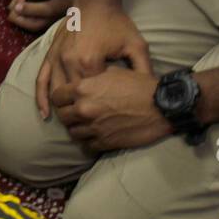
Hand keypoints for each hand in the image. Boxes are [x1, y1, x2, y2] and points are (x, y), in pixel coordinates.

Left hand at [8, 0, 74, 33]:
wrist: (75, 3)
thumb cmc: (64, 6)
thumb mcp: (49, 7)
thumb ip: (32, 9)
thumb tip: (15, 9)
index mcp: (31, 24)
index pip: (12, 16)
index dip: (18, 3)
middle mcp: (29, 22)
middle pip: (12, 9)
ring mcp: (31, 15)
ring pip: (16, 4)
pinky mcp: (34, 9)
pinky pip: (22, 1)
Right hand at [36, 2, 151, 119]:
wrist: (95, 1)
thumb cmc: (117, 22)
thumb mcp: (136, 45)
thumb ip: (143, 69)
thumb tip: (151, 92)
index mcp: (90, 62)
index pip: (92, 95)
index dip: (101, 107)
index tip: (111, 116)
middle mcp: (68, 62)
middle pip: (72, 97)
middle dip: (80, 112)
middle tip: (91, 125)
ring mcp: (56, 59)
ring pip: (55, 92)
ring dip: (62, 109)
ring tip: (72, 122)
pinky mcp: (50, 55)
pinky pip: (40, 80)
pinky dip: (41, 98)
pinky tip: (45, 113)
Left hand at [51, 65, 172, 150]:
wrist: (161, 106)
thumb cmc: (140, 85)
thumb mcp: (113, 72)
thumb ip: (93, 78)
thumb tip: (84, 81)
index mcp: (83, 89)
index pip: (56, 96)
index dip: (61, 98)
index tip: (68, 99)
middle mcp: (84, 108)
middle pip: (62, 116)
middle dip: (68, 114)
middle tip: (77, 113)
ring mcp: (93, 127)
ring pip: (72, 132)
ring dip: (77, 129)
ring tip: (86, 125)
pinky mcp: (104, 142)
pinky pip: (86, 145)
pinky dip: (89, 141)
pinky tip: (96, 136)